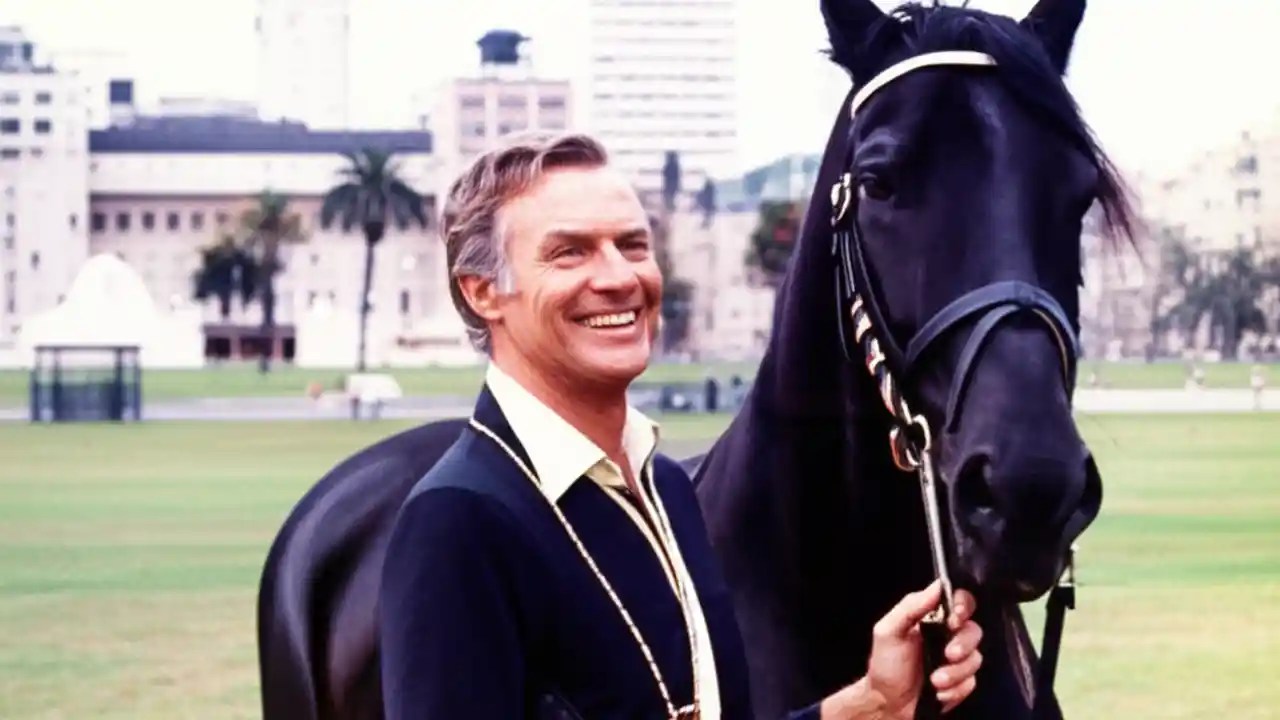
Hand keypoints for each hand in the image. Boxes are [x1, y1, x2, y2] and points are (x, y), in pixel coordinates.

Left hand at [865, 580, 982, 716]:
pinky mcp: (961, 682)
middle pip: (973, 630)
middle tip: (947, 654)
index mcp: (932, 618)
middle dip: (963, 644)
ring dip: (956, 672)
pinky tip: (938, 692)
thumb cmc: (886, 665)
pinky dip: (955, 688)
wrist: (888, 704)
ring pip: (975, 658)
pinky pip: (971, 682)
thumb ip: (910, 607)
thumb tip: (936, 586)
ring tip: (935, 681)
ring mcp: (956, 660)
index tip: (956, 617)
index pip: (959, 602)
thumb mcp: (888, 631)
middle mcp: (948, 636)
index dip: (963, 606)